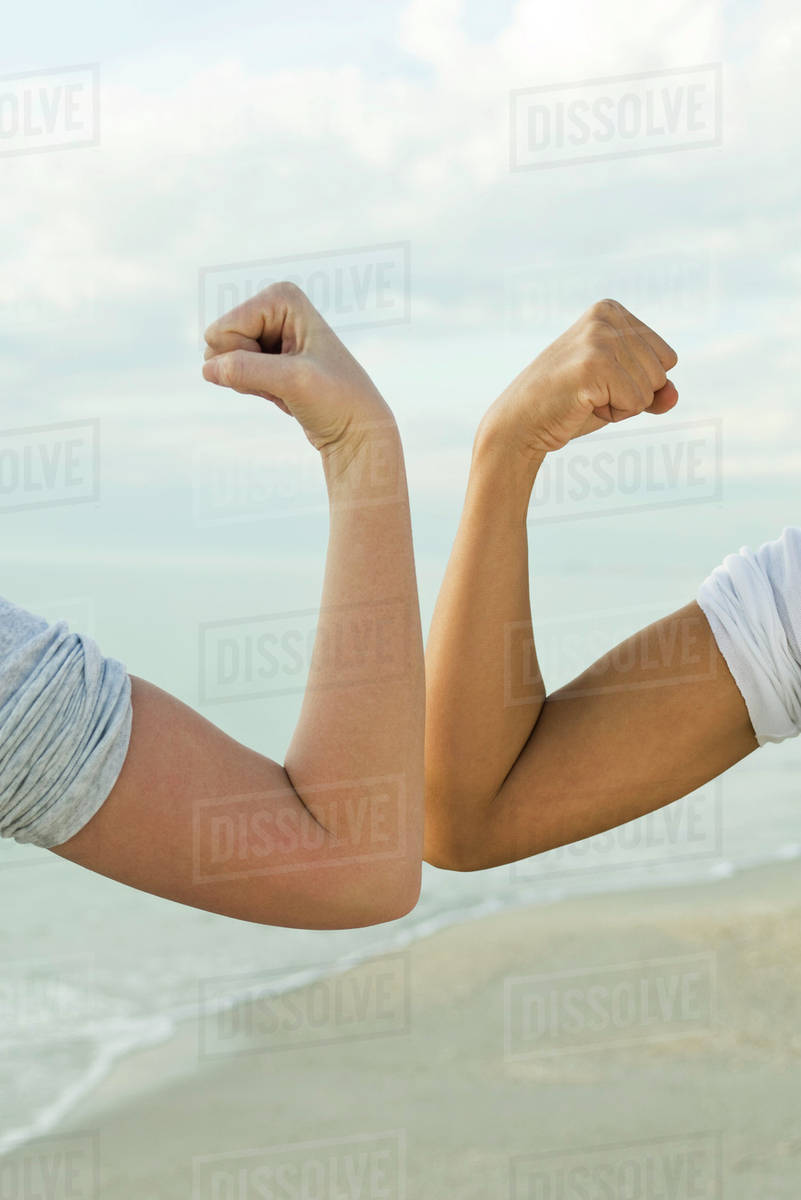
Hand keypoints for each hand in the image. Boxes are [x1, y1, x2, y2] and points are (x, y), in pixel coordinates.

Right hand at [202, 282, 392, 455]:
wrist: (356, 429)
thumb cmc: (336, 399)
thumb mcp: (293, 382)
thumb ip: (246, 371)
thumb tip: (206, 369)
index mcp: (281, 296)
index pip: (224, 329)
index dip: (250, 357)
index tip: (290, 366)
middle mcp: (273, 307)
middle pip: (219, 341)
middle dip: (247, 369)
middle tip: (287, 379)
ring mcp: (267, 333)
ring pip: (223, 360)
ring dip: (251, 382)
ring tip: (288, 386)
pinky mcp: (265, 359)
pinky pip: (233, 373)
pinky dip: (254, 389)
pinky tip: (282, 392)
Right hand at [479, 298, 678, 458]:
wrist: (519, 424)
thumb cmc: (568, 405)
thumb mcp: (618, 391)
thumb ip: (653, 390)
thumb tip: (674, 397)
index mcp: (611, 311)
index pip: (667, 357)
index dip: (637, 383)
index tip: (598, 382)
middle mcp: (606, 316)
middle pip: (662, 372)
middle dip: (631, 395)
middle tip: (588, 393)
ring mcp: (599, 337)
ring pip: (652, 389)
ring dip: (621, 405)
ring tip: (584, 397)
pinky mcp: (595, 363)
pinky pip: (637, 402)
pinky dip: (613, 414)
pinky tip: (582, 404)